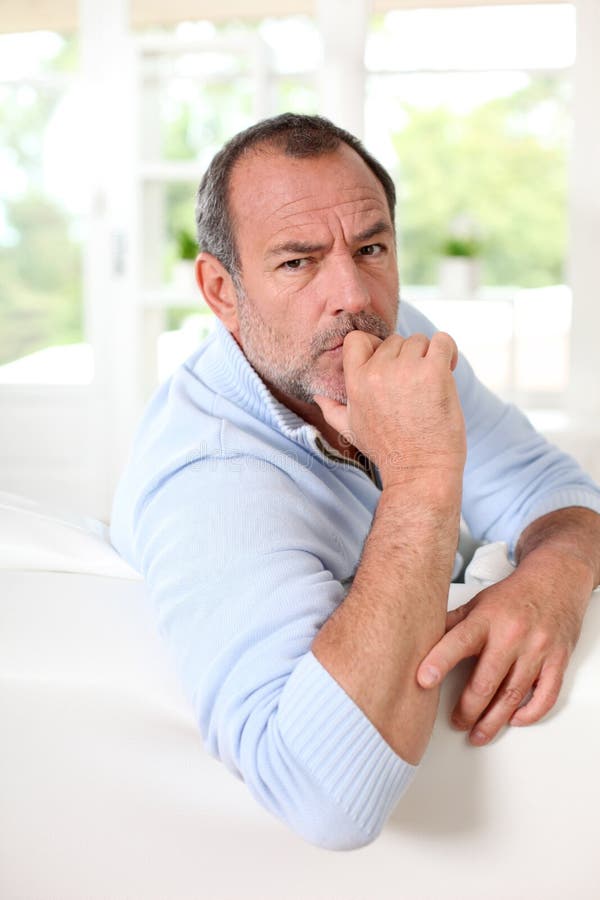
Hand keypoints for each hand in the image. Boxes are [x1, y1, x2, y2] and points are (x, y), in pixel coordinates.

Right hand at [314, 330, 465, 490]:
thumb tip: (318, 396)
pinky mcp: (434, 372)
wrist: (419, 471)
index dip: (375, 345)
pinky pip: (443, 341)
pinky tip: (448, 369)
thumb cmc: (388, 451)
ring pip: (420, 340)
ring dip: (428, 357)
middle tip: (415, 387)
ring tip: (431, 384)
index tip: (390, 363)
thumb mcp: (351, 430)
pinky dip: (448, 350)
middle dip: (407, 358)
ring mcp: (406, 370)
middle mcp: (378, 372)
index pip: (357, 339)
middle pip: (395, 341)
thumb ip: (332, 409)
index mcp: (356, 382)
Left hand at [417, 563, 589, 744]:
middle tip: (456, 722)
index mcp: (486, 619)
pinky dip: (529, 713)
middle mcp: (511, 635)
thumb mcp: (477, 603)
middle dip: (468, 709)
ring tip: (478, 734)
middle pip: (486, 681)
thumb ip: (452, 624)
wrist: (556, 580)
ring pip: (512, 695)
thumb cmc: (513, 595)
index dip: (439, 662)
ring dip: (494, 720)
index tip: (423, 681)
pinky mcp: (557, 660)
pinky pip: (545, 695)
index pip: (458, 641)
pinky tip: (514, 720)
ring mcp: (537, 649)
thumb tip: (422, 639)